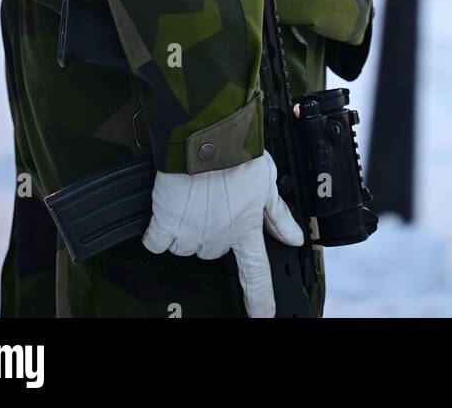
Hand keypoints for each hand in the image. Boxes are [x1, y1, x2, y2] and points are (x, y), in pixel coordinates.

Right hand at [142, 149, 304, 317]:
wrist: (205, 136)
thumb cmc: (237, 153)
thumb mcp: (267, 181)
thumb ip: (278, 214)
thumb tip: (295, 237)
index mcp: (246, 228)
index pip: (257, 273)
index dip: (260, 299)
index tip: (263, 316)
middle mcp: (219, 237)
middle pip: (212, 251)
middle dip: (211, 232)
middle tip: (212, 204)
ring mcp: (191, 234)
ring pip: (184, 246)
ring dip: (184, 229)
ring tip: (192, 201)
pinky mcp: (165, 225)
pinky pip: (156, 241)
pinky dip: (157, 230)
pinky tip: (166, 211)